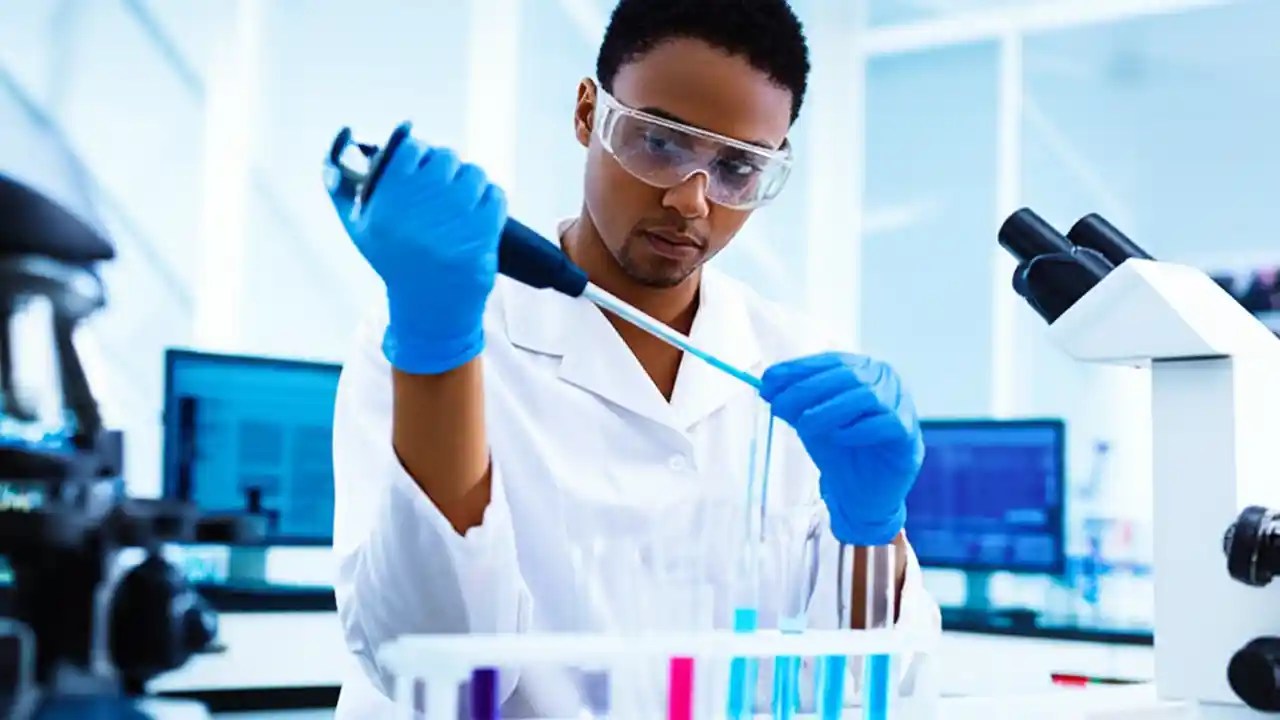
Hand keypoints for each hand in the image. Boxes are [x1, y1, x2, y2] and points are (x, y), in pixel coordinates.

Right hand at [327, 137, 505, 373]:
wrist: (430, 305)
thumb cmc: (395, 262)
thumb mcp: (359, 229)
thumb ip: (342, 189)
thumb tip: (335, 154)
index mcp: (388, 198)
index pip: (412, 149)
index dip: (420, 156)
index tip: (422, 169)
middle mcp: (421, 202)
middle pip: (446, 157)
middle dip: (446, 171)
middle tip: (443, 192)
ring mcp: (455, 214)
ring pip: (474, 173)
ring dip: (470, 184)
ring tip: (460, 208)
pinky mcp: (483, 229)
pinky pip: (495, 194)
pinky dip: (490, 201)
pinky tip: (478, 216)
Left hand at [761, 352, 924, 545]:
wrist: (861, 492)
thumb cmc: (839, 450)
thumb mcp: (810, 421)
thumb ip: (794, 403)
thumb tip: (767, 384)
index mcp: (862, 369)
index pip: (830, 361)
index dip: (798, 369)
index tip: (767, 380)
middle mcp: (885, 380)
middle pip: (846, 376)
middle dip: (806, 390)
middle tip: (778, 407)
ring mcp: (902, 403)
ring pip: (866, 396)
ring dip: (829, 410)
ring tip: (804, 427)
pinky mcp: (909, 432)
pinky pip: (886, 423)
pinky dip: (857, 430)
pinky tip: (838, 439)